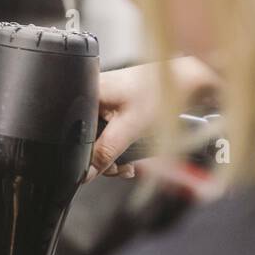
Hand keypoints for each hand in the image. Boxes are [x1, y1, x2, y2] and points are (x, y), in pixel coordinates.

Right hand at [89, 57, 219, 181]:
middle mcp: (91, 97)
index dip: (84, 154)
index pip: (72, 133)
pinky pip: (106, 133)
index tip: (99, 167)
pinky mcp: (111, 108)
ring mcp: (101, 102)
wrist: (181, 82)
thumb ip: (106, 152)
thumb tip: (89, 172)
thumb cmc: (159, 92)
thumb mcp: (130, 128)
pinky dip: (116, 147)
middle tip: (116, 168)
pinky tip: (128, 156)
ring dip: (110, 156)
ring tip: (126, 165)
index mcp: (87, 94)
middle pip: (84, 138)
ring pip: (96, 139)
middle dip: (101, 158)